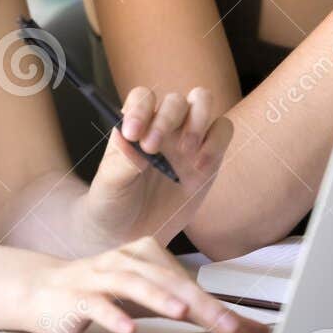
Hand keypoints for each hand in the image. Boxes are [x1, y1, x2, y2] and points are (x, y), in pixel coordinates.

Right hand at [23, 235, 269, 332]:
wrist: (41, 290)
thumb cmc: (100, 293)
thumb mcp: (146, 298)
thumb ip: (187, 308)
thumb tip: (238, 326)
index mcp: (148, 256)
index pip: (192, 285)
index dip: (222, 310)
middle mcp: (127, 260)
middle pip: (171, 282)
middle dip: (204, 306)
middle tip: (231, 327)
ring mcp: (101, 276)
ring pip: (135, 284)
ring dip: (160, 298)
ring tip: (183, 312)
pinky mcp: (77, 295)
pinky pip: (98, 305)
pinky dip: (114, 316)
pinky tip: (129, 329)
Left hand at [78, 86, 231, 247]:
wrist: (131, 235)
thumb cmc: (113, 204)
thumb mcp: (108, 187)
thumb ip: (119, 163)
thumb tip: (131, 143)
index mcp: (136, 125)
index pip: (142, 98)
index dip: (140, 109)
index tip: (133, 134)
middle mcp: (163, 126)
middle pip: (175, 100)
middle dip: (166, 118)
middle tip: (152, 148)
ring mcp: (188, 139)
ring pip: (202, 102)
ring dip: (197, 120)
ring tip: (185, 150)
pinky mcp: (210, 156)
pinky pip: (223, 130)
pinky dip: (216, 142)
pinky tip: (200, 167)